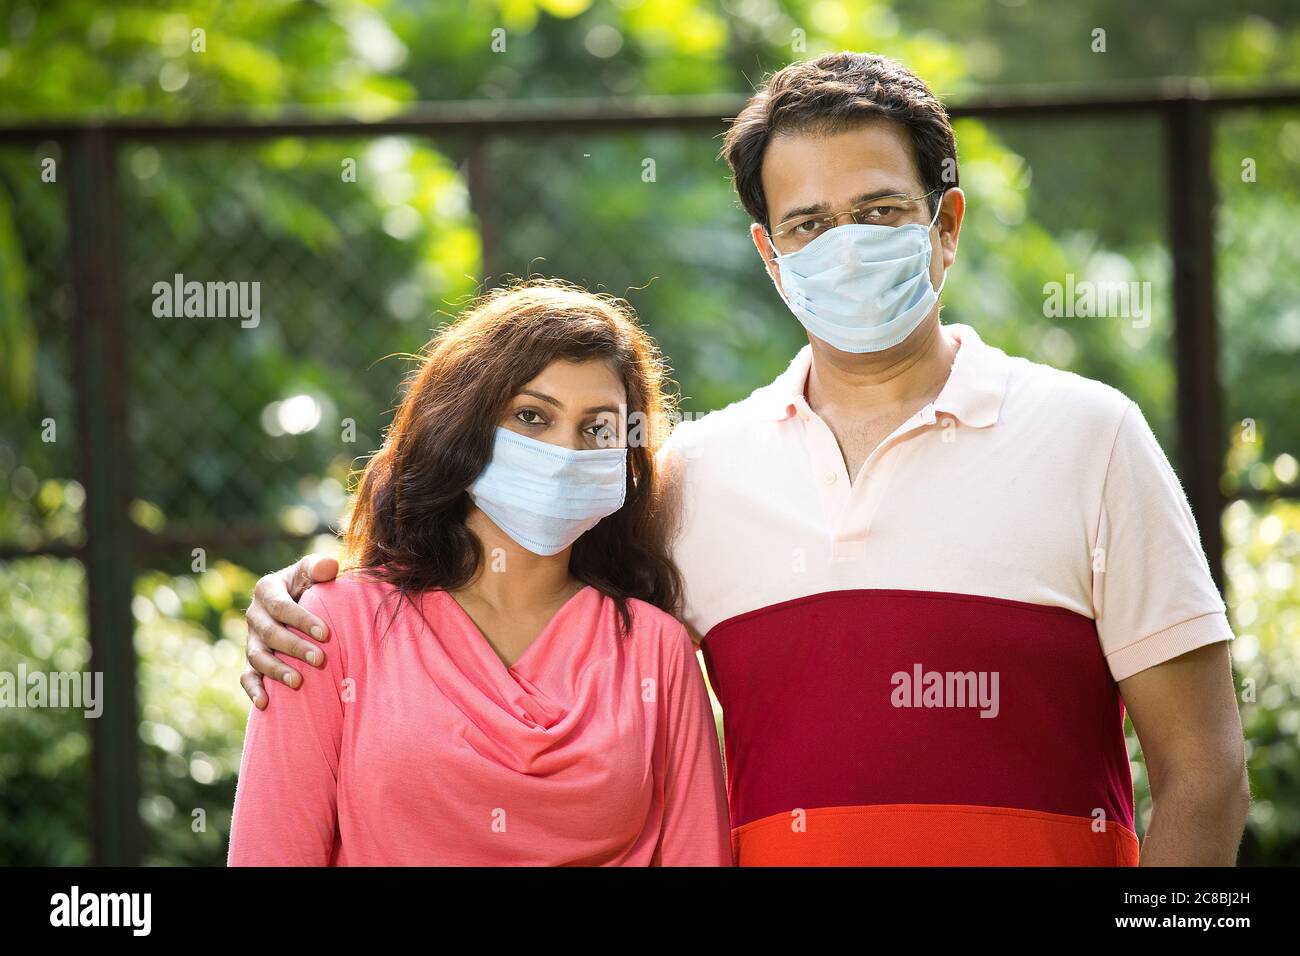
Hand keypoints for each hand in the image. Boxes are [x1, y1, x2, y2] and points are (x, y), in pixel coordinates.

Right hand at [241, 554, 338, 708]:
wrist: (301, 602)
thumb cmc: (311, 584)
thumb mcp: (313, 571)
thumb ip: (319, 567)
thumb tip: (328, 567)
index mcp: (267, 589)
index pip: (282, 606)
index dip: (302, 620)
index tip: (326, 634)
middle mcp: (255, 615)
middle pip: (270, 633)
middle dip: (294, 647)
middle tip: (320, 659)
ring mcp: (251, 639)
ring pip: (257, 657)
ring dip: (276, 670)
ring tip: (297, 682)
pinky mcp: (252, 660)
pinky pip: (247, 676)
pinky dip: (253, 690)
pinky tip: (265, 704)